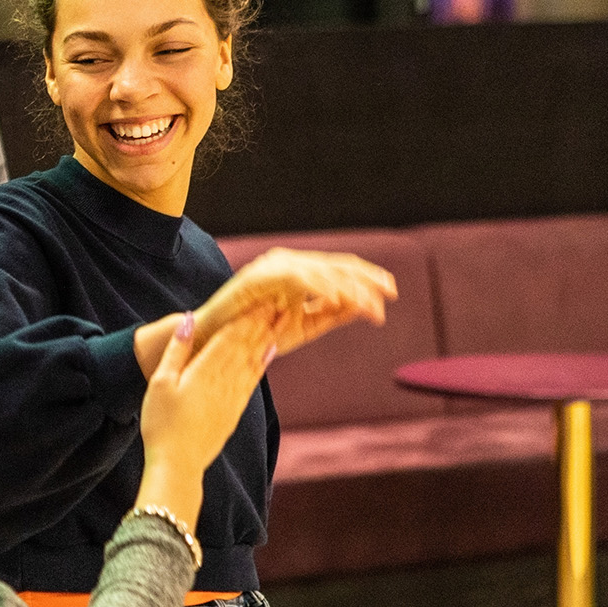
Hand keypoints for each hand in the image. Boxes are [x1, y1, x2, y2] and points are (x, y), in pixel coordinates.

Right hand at [135, 310, 275, 525]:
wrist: (178, 463)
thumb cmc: (162, 423)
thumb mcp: (160, 382)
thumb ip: (177, 350)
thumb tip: (189, 320)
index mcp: (205, 370)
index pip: (231, 336)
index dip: (247, 316)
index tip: (260, 298)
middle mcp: (225, 381)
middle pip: (247, 344)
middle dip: (263, 321)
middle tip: (279, 299)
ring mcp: (233, 397)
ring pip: (254, 359)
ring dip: (267, 336)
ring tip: (280, 317)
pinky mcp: (235, 410)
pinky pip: (253, 379)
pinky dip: (263, 362)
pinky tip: (269, 351)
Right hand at [196, 248, 394, 356]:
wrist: (216, 343)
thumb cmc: (255, 335)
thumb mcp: (303, 326)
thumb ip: (331, 314)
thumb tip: (363, 306)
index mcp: (298, 273)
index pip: (339, 268)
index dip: (367, 277)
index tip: (392, 292)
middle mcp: (287, 263)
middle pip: (335, 265)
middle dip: (365, 280)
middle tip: (388, 296)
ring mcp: (271, 266)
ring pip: (319, 270)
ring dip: (346, 287)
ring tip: (367, 304)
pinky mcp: (258, 276)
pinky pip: (295, 277)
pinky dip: (318, 287)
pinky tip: (338, 299)